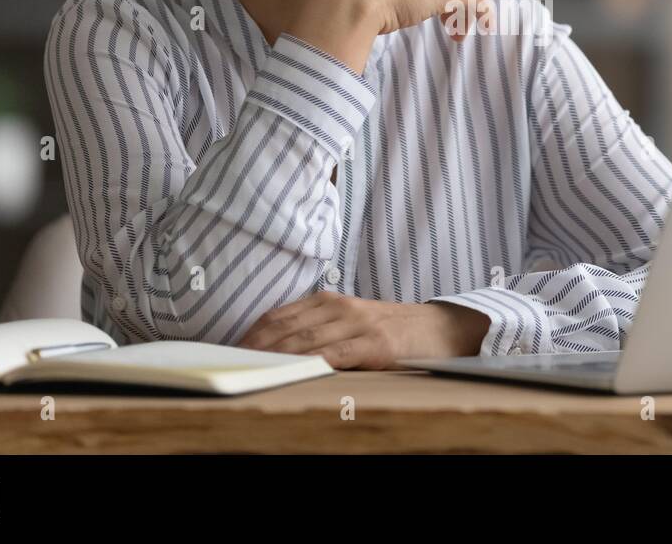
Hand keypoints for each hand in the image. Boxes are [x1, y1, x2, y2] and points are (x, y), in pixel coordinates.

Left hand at [236, 290, 491, 369]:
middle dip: (256, 349)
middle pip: (286, 329)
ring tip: (253, 370)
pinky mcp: (377, 346)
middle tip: (232, 366)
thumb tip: (277, 351)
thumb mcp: (352, 319)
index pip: (278, 316)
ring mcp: (359, 325)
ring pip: (307, 341)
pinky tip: (297, 370)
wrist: (441, 328)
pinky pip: (338, 354)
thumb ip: (320, 328)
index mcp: (330, 301)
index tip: (230, 353)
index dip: (251, 335)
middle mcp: (340, 307)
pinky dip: (314, 362)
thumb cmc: (392, 329)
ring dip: (277, 357)